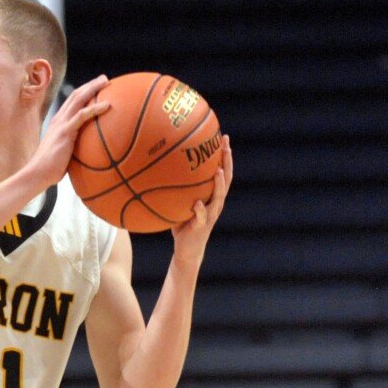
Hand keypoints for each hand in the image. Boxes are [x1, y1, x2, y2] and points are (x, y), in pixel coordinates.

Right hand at [22, 75, 110, 190]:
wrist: (37, 173)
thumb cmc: (50, 169)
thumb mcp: (63, 153)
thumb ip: (73, 147)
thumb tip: (87, 153)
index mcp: (58, 122)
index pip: (71, 101)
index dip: (83, 92)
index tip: (96, 87)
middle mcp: (59, 119)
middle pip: (76, 95)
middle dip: (91, 84)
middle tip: (105, 78)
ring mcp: (61, 124)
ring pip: (79, 99)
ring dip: (93, 88)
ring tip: (107, 82)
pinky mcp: (65, 132)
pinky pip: (82, 116)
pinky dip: (95, 108)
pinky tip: (107, 105)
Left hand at [171, 134, 231, 267]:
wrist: (186, 250)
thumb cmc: (181, 224)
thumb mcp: (179, 202)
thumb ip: (175, 188)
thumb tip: (159, 167)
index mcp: (212, 196)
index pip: (222, 172)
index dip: (225, 156)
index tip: (224, 138)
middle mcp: (215, 203)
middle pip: (226, 179)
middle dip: (227, 162)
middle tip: (226, 145)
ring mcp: (210, 215)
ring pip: (219, 197)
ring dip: (219, 184)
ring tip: (218, 171)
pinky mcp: (201, 227)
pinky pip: (201, 217)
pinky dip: (200, 210)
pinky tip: (197, 203)